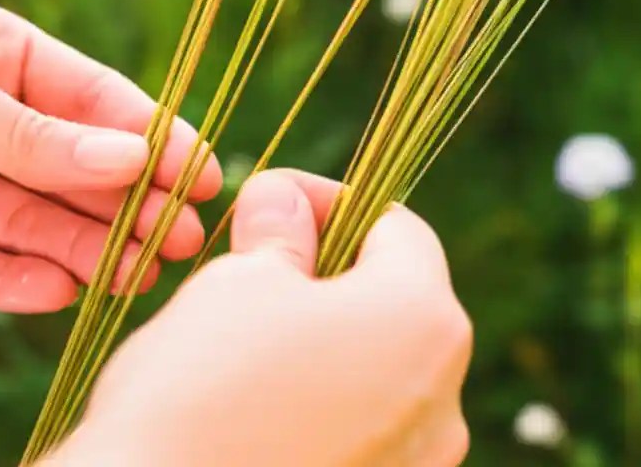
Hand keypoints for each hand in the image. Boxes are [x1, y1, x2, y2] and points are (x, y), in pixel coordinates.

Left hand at [0, 0, 220, 311]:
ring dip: (83, 247)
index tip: (206, 175)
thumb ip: (26, 130)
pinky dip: (10, 282)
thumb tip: (134, 156)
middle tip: (181, 240)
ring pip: (28, 221)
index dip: (154, 137)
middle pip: (71, 168)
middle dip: (128, 202)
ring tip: (137, 275)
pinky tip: (56, 296)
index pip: (94, 102)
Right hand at [50, 170, 471, 466]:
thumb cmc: (197, 389)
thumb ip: (278, 233)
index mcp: (426, 322)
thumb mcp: (235, 284)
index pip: (397, 229)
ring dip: (321, 345)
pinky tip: (254, 411)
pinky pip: (360, 434)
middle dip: (325, 275)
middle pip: (393, 306)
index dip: (331, 203)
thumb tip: (284, 201)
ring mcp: (417, 465)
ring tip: (243, 345)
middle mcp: (444, 402)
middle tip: (250, 269)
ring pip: (376, 375)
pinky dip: (317, 409)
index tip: (271, 203)